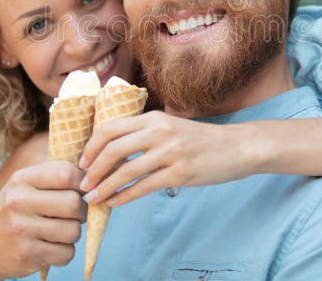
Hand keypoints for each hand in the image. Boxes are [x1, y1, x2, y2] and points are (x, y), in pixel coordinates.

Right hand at [0, 160, 86, 279]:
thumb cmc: (13, 211)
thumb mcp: (24, 185)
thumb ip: (54, 175)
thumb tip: (93, 174)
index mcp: (21, 179)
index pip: (66, 173)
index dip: (82, 183)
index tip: (81, 192)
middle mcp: (18, 201)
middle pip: (74, 204)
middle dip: (81, 212)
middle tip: (72, 216)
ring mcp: (21, 229)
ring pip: (74, 230)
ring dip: (72, 234)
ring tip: (57, 232)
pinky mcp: (27, 254)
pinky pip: (67, 253)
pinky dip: (64, 252)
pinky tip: (50, 248)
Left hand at [78, 111, 255, 206]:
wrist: (238, 146)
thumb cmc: (202, 140)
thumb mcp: (171, 126)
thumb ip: (146, 133)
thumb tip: (114, 149)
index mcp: (154, 118)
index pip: (111, 128)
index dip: (91, 146)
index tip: (82, 162)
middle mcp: (159, 132)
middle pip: (113, 149)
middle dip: (92, 169)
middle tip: (82, 184)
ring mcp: (170, 152)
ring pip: (125, 170)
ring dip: (104, 187)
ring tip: (93, 198)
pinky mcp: (180, 173)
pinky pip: (143, 187)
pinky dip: (124, 196)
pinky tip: (114, 203)